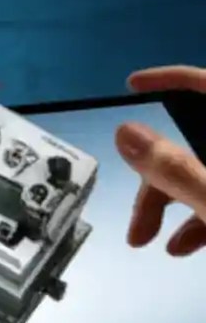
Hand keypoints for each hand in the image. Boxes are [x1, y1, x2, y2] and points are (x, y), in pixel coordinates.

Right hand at [118, 66, 205, 255]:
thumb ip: (175, 170)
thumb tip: (124, 133)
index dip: (170, 78)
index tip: (133, 85)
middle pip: (194, 143)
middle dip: (155, 180)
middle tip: (138, 222)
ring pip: (201, 173)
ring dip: (169, 204)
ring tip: (148, 238)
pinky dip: (198, 218)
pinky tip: (181, 244)